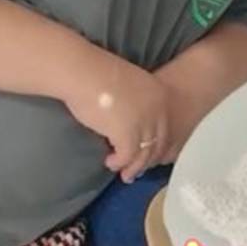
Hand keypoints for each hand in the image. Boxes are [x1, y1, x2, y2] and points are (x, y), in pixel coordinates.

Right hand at [66, 54, 172, 183]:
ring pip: (144, 154)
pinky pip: (127, 157)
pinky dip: (119, 162)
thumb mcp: (126, 85)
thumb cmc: (95, 73)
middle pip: (157, 143)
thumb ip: (133, 103)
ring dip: (133, 167)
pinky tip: (110, 162)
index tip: (145, 155)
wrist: (81, 71)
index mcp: (158, 94)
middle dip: (146, 160)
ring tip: (123, 174)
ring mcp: (144, 122)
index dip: (155, 145)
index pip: (164, 128)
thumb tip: (127, 123)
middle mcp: (156, 109)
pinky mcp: (127, 134)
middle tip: (135, 171)